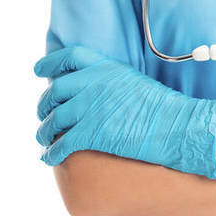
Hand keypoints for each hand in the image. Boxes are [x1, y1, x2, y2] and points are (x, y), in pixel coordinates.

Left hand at [33, 46, 215, 179]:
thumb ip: (110, 81)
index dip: (51, 62)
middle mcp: (94, 83)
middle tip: (43, 114)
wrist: (177, 124)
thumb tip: (92, 92)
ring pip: (54, 119)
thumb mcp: (134, 81)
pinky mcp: (92, 133)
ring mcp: (91, 107)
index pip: (70, 56)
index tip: (38, 70)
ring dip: (44, 131)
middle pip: (55, 90)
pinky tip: (50, 158)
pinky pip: (61, 144)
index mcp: (107, 67)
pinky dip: (51, 153)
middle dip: (44, 104)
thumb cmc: (162, 107)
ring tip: (44, 139)